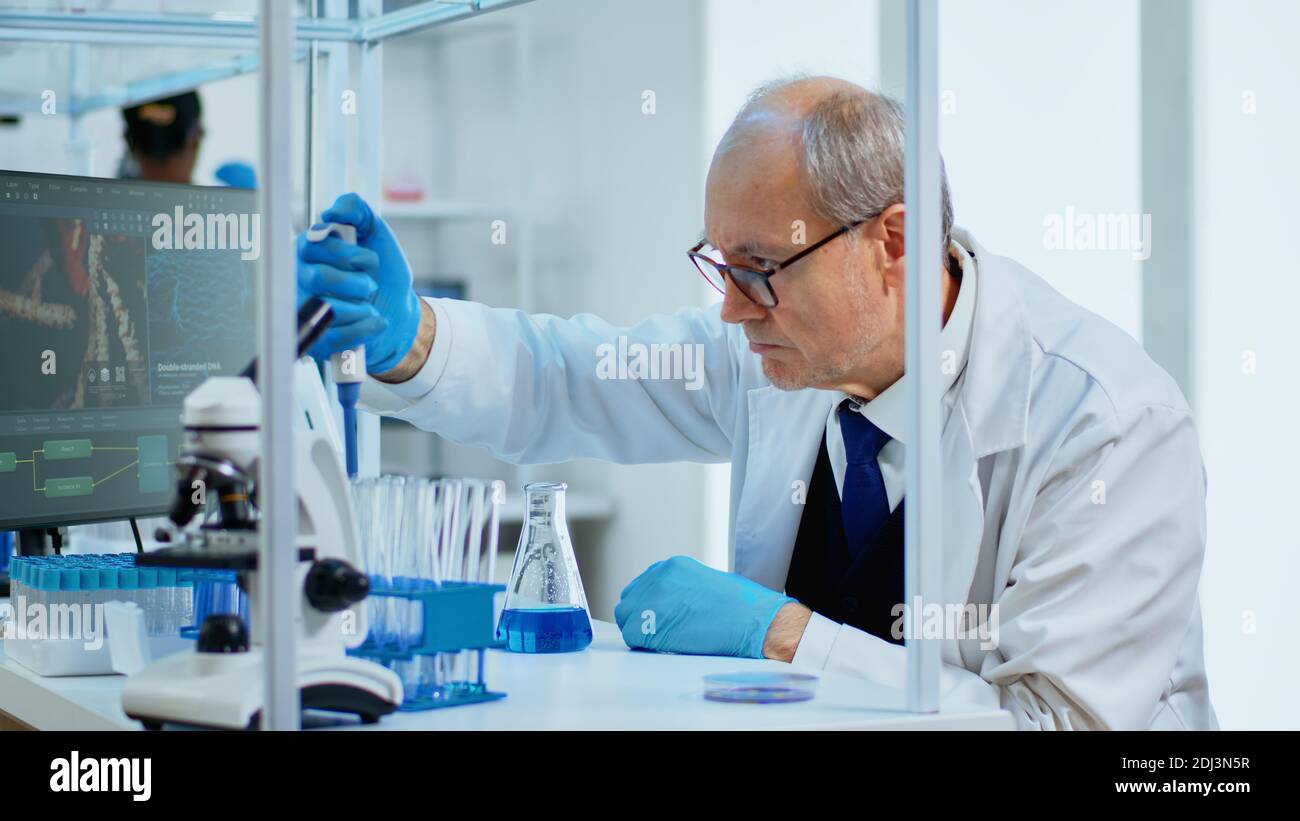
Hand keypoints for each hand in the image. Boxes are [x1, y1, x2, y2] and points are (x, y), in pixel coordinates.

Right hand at [295, 193, 420, 372]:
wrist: (400, 310)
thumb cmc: (382, 272)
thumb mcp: (375, 233)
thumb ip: (356, 210)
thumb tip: (332, 212)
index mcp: (307, 251)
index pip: (313, 247)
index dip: (347, 254)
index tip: (368, 259)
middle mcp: (298, 280)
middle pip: (318, 278)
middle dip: (357, 282)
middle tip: (370, 284)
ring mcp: (304, 312)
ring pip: (328, 310)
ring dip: (362, 307)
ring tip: (369, 305)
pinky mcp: (316, 341)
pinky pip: (336, 337)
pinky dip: (365, 328)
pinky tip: (373, 321)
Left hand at [613, 555, 794, 658]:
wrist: (752, 621)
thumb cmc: (741, 606)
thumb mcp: (706, 582)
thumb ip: (681, 589)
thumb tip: (671, 604)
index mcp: (672, 566)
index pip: (643, 585)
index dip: (647, 604)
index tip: (655, 615)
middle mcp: (658, 578)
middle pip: (630, 599)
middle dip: (640, 616)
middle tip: (655, 630)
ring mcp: (651, 600)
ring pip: (627, 617)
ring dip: (640, 630)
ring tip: (661, 639)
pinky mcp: (650, 623)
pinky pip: (632, 636)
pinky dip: (643, 644)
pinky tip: (663, 646)